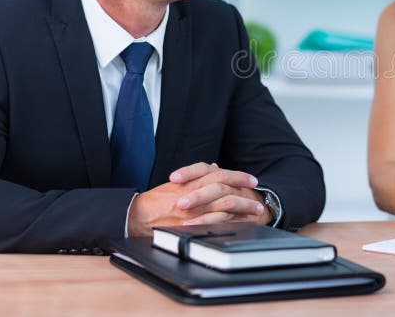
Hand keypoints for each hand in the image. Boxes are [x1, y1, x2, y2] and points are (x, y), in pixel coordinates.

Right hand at [127, 162, 269, 236]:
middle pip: (226, 191)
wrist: (135, 216)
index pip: (220, 174)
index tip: (253, 180)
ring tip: (255, 213)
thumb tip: (215, 167)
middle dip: (245, 195)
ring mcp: (191, 212)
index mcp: (190, 182)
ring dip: (242, 210)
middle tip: (258, 199)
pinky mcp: (188, 227)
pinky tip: (240, 224)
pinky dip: (229, 223)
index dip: (239, 176)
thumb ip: (197, 174)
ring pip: (223, 208)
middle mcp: (192, 195)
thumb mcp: (177, 182)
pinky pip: (213, 224)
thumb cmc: (156, 200)